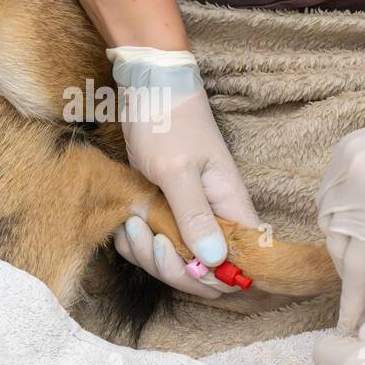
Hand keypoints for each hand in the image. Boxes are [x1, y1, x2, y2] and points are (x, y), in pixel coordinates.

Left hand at [108, 46, 256, 286]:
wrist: (148, 88)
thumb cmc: (167, 121)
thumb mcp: (177, 169)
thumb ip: (196, 216)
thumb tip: (216, 261)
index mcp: (230, 207)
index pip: (240, 264)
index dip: (214, 276)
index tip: (184, 262)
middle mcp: (215, 218)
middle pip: (205, 271)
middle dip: (172, 267)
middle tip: (148, 239)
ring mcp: (188, 216)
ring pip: (175, 262)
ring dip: (148, 255)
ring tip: (131, 223)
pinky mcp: (166, 211)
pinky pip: (153, 245)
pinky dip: (135, 244)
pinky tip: (124, 222)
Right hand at [316, 96, 364, 330]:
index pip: (357, 267)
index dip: (353, 301)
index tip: (349, 328)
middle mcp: (355, 179)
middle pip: (338, 244)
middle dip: (351, 271)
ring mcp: (346, 159)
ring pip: (327, 219)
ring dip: (343, 241)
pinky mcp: (345, 147)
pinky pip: (329, 191)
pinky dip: (341, 211)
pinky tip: (364, 218)